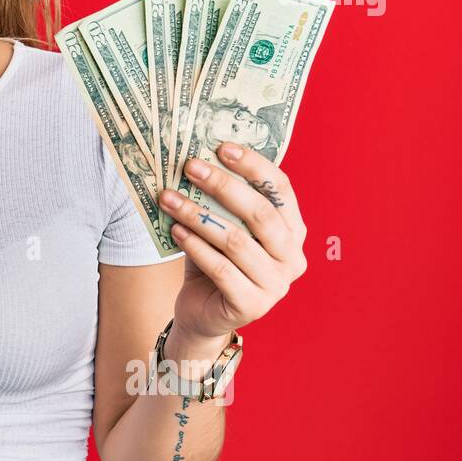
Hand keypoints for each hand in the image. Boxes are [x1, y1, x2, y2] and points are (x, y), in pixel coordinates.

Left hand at [157, 141, 307, 342]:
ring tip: (169, 198)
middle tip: (190, 166)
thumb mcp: (220, 227)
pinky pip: (221, 269)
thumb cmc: (213, 261)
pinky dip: (195, 246)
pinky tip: (175, 229)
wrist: (202, 313)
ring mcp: (276, 285)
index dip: (254, 166)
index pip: (280, 190)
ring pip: (235, 241)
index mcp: (292, 231)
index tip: (221, 147)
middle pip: (260, 213)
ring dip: (197, 215)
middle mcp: (292, 257)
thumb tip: (196, 159)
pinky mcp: (252, 305)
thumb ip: (219, 202)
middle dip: (223, 186)